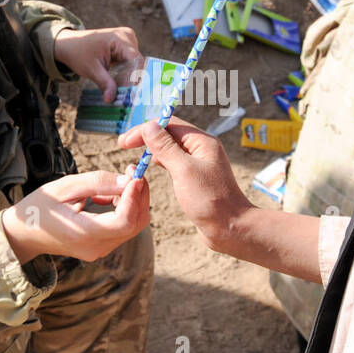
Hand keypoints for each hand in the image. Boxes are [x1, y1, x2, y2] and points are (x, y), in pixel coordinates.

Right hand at [1, 170, 149, 263]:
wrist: (24, 233)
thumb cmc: (40, 207)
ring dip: (132, 201)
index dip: (135, 197)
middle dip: (139, 195)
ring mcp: (100, 250)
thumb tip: (127, 180)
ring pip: (133, 225)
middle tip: (131, 172)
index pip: (124, 221)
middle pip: (135, 224)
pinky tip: (106, 197)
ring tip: (112, 184)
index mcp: (84, 234)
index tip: (134, 174)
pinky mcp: (102, 247)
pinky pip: (123, 228)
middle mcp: (96, 247)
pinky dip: (124, 209)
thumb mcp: (65, 187)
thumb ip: (97, 183)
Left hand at [53, 26, 140, 102]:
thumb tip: (111, 99)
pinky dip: (126, 76)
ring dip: (129, 80)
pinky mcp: (126, 48)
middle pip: (137, 63)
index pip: (135, 60)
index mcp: (120, 38)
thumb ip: (105, 83)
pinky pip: (131, 64)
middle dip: (132, 81)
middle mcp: (128, 37)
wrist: (69, 45)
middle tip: (126, 99)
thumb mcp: (91, 69)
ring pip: (135, 66)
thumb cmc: (78, 53)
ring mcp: (128, 41)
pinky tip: (119, 85)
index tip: (131, 95)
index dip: (135, 77)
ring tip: (121, 93)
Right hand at [117, 117, 251, 253]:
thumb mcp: (183, 170)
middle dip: (146, 137)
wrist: (230, 228)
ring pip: (171, 148)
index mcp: (202, 142)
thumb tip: (150, 126)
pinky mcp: (196, 178)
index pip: (168, 124)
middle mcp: (202, 149)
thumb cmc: (210, 200)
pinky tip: (151, 166)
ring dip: (152, 149)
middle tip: (124, 145)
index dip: (144, 129)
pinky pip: (175, 163)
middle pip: (169, 134)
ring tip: (135, 155)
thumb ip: (166, 147)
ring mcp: (199, 163)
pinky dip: (161, 161)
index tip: (125, 142)